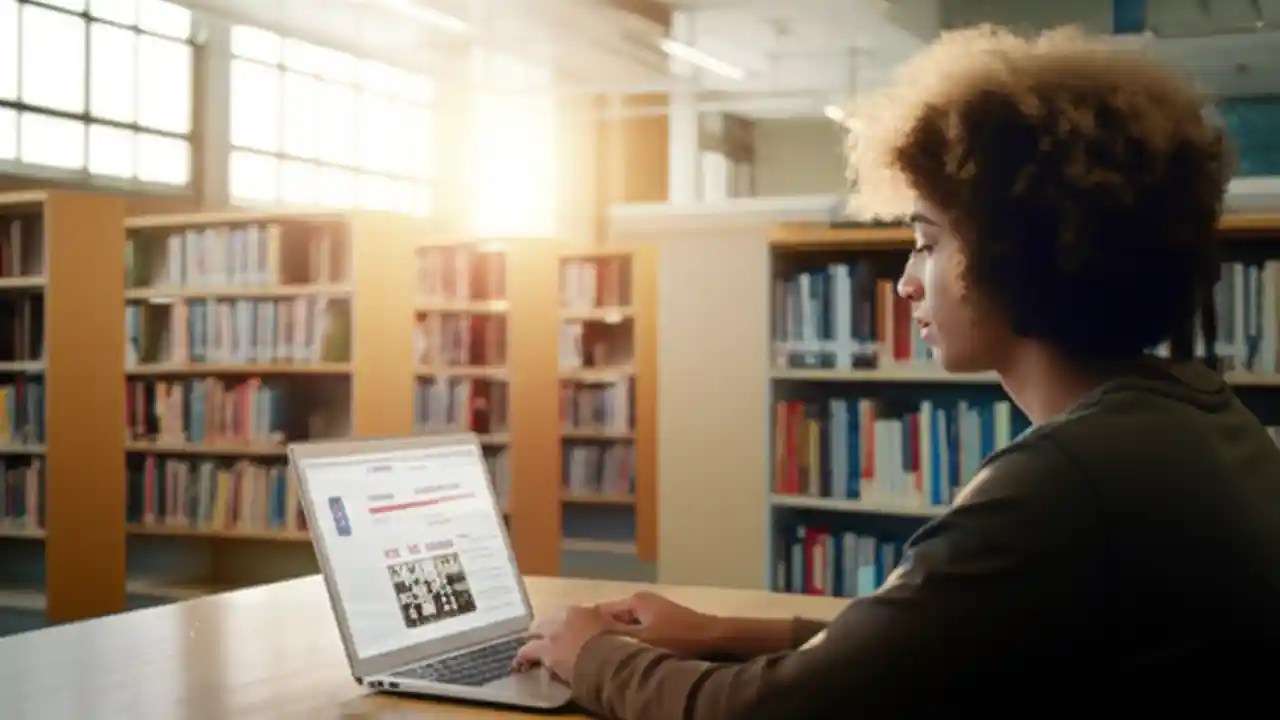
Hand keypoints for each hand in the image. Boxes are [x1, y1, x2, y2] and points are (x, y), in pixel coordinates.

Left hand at [513, 605, 611, 681]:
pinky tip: (520, 664)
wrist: (610, 661)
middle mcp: (564, 617)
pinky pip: (526, 652)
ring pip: (534, 633)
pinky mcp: (545, 651)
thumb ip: (614, 619)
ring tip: (530, 652)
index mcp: (583, 611)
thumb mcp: (620, 627)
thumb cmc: (619, 645)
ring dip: (533, 642)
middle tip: (545, 641)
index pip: (565, 614)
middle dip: (543, 630)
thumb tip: (618, 614)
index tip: (565, 632)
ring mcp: (553, 633)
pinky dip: (524, 657)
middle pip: (545, 621)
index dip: (562, 624)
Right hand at [593, 591, 719, 657]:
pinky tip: (629, 658)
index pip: (600, 611)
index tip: (576, 644)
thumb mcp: (640, 639)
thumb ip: (612, 633)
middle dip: (602, 634)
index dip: (586, 627)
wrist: (713, 640)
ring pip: (626, 628)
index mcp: (635, 600)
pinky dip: (632, 643)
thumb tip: (583, 627)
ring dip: (618, 640)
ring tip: (607, 658)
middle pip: (613, 620)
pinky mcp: (664, 625)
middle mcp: (643, 602)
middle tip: (590, 654)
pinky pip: (639, 633)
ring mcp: (655, 613)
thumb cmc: (677, 637)